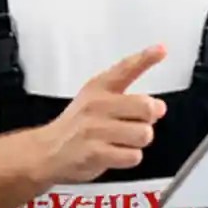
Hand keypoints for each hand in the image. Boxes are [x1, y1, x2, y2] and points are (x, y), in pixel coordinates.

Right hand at [34, 45, 168, 183]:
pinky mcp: (96, 153)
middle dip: (149, 119)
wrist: (46, 151)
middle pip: (147, 107)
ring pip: (144, 134)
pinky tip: (114, 153)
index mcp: (98, 88)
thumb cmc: (76, 126)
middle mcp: (97, 105)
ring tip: (121, 141)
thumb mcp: (93, 98)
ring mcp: (95, 129)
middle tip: (136, 123)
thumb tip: (159, 106)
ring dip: (138, 141)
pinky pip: (133, 156)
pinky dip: (129, 158)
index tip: (161, 50)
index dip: (146, 58)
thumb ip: (126, 97)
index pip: (126, 68)